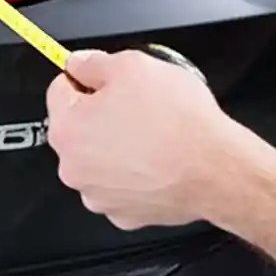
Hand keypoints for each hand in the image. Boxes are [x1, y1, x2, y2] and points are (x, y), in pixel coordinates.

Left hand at [46, 49, 270, 230]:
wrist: (217, 169)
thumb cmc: (179, 123)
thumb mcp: (133, 65)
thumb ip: (95, 62)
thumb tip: (80, 63)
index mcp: (68, 129)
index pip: (59, 89)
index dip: (84, 77)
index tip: (100, 78)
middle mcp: (74, 167)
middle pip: (77, 127)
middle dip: (100, 113)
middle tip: (135, 105)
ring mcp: (98, 195)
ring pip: (98, 159)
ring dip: (115, 145)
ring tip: (150, 134)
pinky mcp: (124, 214)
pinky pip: (120, 185)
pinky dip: (133, 173)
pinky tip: (155, 160)